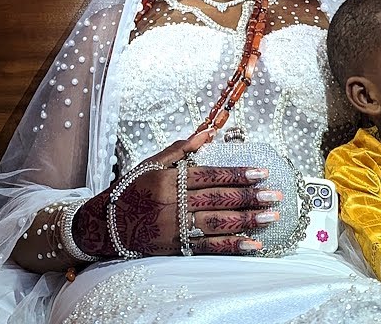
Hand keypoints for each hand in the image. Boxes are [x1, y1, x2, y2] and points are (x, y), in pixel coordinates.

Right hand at [78, 129, 280, 256]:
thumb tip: (208, 133)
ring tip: (271, 217)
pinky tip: (254, 244)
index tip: (261, 173)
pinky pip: (208, 248)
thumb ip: (180, 149)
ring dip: (247, 220)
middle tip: (276, 195)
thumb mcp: (150, 164)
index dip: (237, 174)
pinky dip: (232, 246)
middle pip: (218, 199)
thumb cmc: (130, 190)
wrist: (104, 225)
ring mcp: (174, 228)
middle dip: (250, 197)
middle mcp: (172, 203)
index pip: (210, 175)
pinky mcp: (175, 248)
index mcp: (168, 179)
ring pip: (217, 223)